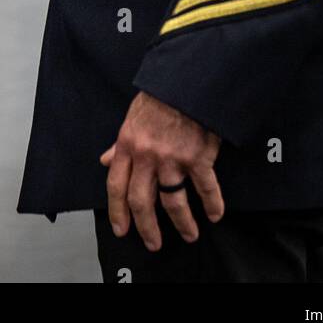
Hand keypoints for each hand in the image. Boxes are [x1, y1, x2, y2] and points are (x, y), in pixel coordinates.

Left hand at [100, 91, 223, 249]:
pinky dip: (213, 204)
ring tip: (189, 235)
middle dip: (147, 227)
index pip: (116, 185)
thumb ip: (121, 143)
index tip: (122, 229)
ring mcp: (173, 158)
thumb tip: (106, 161)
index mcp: (128, 144)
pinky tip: (216, 215)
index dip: (117, 211)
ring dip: (182, 224)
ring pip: (174, 202)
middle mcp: (147, 156)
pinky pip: (206, 189)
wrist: (188, 78)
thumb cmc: (160, 94)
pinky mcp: (199, 157)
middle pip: (142, 201)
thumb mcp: (132, 117)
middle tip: (153, 243)